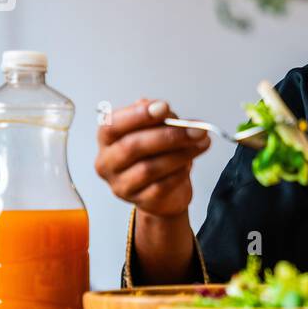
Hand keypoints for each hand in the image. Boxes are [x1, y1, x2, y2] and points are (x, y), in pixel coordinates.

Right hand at [95, 99, 208, 218]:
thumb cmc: (157, 154)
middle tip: (196, 129)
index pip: (112, 125)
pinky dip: (179, 173)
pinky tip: (189, 164)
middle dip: (168, 135)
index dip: (138, 115)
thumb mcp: (156, 129)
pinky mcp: (140, 201)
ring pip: (148, 168)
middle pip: (132, 147)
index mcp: (107, 139)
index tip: (164, 107)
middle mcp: (108, 163)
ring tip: (201, 144)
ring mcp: (121, 185)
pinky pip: (161, 187)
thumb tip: (165, 112)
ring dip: (180, 154)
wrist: (166, 192)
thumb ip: (158, 118)